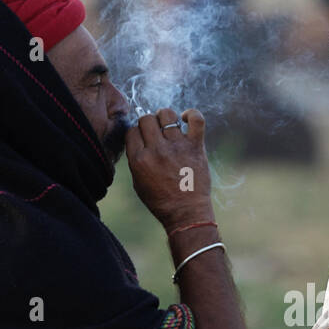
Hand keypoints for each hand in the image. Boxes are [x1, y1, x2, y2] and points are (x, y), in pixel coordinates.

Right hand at [125, 107, 212, 229]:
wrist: (186, 213)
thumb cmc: (162, 202)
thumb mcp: (138, 183)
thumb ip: (136, 160)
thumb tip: (138, 141)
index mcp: (139, 160)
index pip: (131, 130)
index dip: (137, 132)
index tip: (143, 138)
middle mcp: (156, 150)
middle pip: (146, 119)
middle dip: (149, 123)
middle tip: (156, 132)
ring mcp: (177, 147)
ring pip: (167, 114)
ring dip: (166, 117)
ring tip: (169, 125)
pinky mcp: (195, 146)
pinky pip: (196, 119)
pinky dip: (192, 114)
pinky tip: (187, 119)